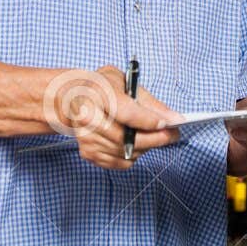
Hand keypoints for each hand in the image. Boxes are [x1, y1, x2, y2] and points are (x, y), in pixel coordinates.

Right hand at [50, 66, 180, 169]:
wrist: (73, 98)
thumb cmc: (102, 88)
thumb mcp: (125, 82)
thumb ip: (149, 101)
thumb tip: (173, 118)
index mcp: (95, 94)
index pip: (126, 113)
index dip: (149, 121)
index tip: (169, 123)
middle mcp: (86, 119)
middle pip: (126, 138)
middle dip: (154, 139)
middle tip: (172, 134)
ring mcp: (86, 139)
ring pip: (126, 153)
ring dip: (146, 147)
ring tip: (153, 135)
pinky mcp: (88, 154)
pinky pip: (121, 162)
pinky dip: (134, 155)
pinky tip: (135, 141)